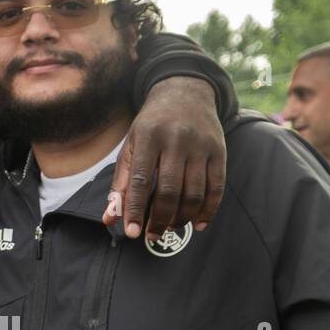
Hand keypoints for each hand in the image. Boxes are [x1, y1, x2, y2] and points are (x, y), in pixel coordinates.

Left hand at [103, 77, 226, 239]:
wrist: (185, 93)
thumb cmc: (152, 125)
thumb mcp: (131, 146)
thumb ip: (120, 183)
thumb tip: (110, 218)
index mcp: (148, 136)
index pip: (141, 180)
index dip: (136, 209)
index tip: (132, 232)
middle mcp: (176, 139)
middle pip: (170, 190)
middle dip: (160, 219)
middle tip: (152, 236)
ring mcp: (200, 145)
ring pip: (194, 193)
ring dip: (182, 218)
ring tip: (170, 227)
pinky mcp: (219, 151)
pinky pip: (216, 188)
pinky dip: (208, 210)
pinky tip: (197, 223)